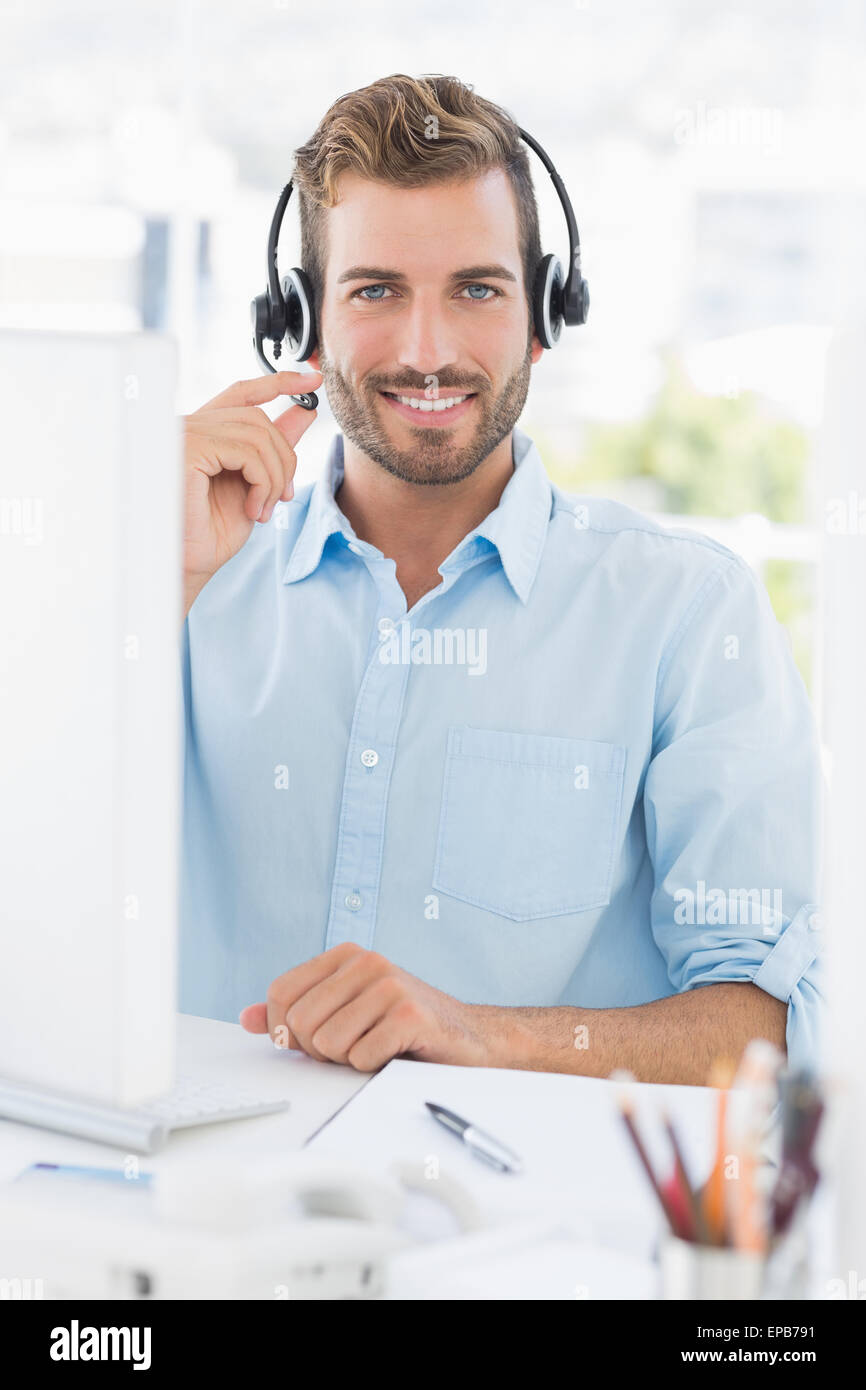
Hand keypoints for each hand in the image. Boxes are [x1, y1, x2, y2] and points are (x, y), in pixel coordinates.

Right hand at [182, 368, 321, 612]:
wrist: (188, 563)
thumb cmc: (212, 530)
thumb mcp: (254, 483)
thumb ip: (274, 448)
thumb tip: (305, 413)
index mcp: (203, 430)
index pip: (242, 393)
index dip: (278, 381)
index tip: (312, 380)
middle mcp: (189, 425)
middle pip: (258, 419)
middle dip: (284, 457)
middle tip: (285, 496)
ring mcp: (186, 434)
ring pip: (257, 435)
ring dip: (275, 476)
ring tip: (267, 508)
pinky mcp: (189, 449)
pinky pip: (247, 452)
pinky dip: (263, 482)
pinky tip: (254, 508)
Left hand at [239, 942, 495, 1070]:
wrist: (467, 1040)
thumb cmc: (402, 1027)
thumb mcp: (344, 1012)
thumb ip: (295, 1013)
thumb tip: (247, 1018)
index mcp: (345, 955)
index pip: (280, 993)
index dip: (290, 1029)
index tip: (319, 1037)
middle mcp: (367, 961)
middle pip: (300, 1022)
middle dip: (320, 1050)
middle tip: (354, 1046)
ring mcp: (390, 985)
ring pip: (327, 1044)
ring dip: (349, 1060)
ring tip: (377, 1047)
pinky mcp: (410, 1015)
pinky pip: (360, 1058)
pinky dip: (373, 1068)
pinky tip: (395, 1054)